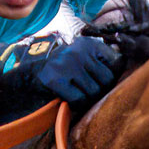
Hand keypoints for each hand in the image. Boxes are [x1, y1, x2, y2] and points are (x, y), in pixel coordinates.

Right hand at [0, 30, 120, 101]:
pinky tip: (67, 100)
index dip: (112, 76)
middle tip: (86, 93)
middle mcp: (79, 51)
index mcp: (88, 43)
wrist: (24, 71)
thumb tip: (124, 69)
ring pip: (94, 92)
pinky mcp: (56, 80)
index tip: (100, 81)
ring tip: (75, 96)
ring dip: (86, 99)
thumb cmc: (58, 68)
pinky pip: (79, 99)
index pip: (117, 62)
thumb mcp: (79, 58)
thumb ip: (100, 62)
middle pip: (107, 80)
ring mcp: (67, 64)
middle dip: (99, 91)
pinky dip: (76, 105)